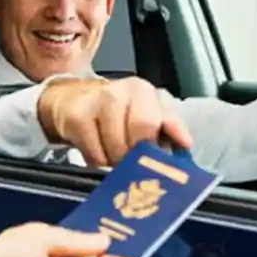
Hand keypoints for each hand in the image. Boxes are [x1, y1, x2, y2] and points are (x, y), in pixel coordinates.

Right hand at [36, 77, 193, 165]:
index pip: (161, 121)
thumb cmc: (115, 113)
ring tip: (116, 156)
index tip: (163, 165)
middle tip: (137, 165)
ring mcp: (97, 102)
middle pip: (141, 131)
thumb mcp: (145, 114)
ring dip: (118, 160)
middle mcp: (121, 91)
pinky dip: (99, 161)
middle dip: (141, 155)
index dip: (164, 146)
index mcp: (143, 91)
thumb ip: (169, 128)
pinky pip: (95, 155)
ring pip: (117, 147)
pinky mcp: (76, 117)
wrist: (71, 98)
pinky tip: (99, 151)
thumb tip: (185, 145)